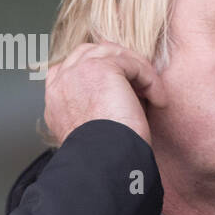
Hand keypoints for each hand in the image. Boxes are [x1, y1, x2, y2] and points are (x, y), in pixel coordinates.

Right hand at [43, 40, 166, 145]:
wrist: (102, 161)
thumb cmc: (104, 157)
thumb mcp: (91, 132)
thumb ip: (92, 110)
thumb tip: (115, 101)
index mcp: (56, 98)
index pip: (71, 67)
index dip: (100, 69)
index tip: (125, 87)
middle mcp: (62, 81)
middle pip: (92, 52)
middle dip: (120, 63)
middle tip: (142, 84)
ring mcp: (77, 71)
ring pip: (114, 54)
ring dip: (139, 72)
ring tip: (153, 94)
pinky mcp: (101, 68)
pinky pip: (133, 63)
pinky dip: (151, 80)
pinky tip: (158, 100)